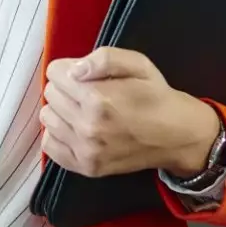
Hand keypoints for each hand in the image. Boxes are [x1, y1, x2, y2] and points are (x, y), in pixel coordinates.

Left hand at [39, 46, 221, 178]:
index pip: (55, 73)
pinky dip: (59, 134)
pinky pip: (50, 145)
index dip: (70, 69)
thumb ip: (103, 59)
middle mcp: (87, 127)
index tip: (85, 75)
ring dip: (61, 110)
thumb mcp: (138, 64)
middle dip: (66, 88)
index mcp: (98, 98)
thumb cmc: (156, 96)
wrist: (178, 137)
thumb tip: (74, 70)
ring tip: (83, 111)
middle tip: (88, 92)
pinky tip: (77, 129)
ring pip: (47, 118)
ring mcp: (85, 151)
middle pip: (50, 94)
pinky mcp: (85, 168)